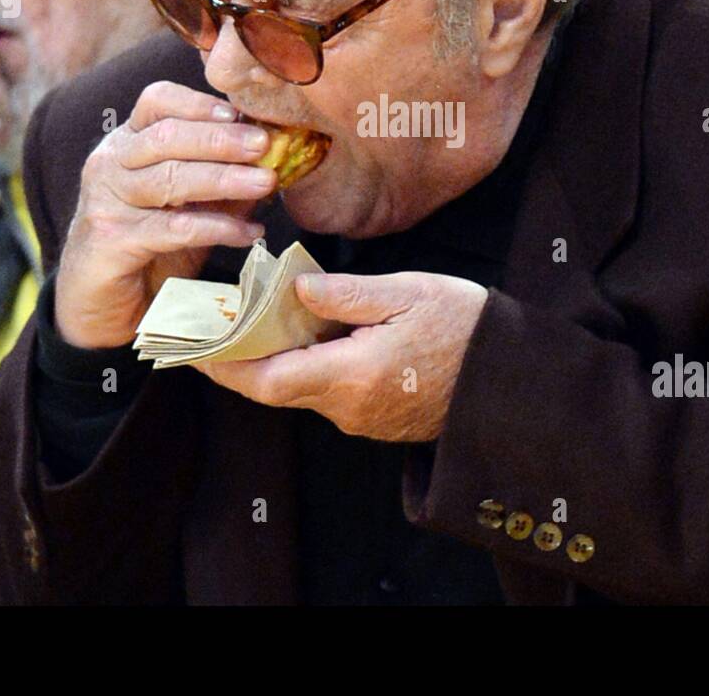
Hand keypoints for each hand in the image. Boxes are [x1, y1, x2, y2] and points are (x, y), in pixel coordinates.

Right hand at [54, 81, 278, 348]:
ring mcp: (107, 201)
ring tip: (265, 183)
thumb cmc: (149, 244)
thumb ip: (221, 178)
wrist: (100, 302)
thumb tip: (275, 158)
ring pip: (170, 179)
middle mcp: (110, 164)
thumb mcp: (189, 204)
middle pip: (165, 137)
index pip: (156, 101)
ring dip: (224, 179)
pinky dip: (217, 228)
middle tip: (263, 145)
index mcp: (127, 142)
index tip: (239, 113)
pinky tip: (249, 233)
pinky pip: (173, 228)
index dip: (198, 103)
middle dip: (220, 140)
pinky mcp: (112, 240)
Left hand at [198, 271, 488, 441]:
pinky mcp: (378, 418)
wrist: (513, 379)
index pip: (268, 381)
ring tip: (266, 318)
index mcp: (351, 375)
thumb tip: (296, 289)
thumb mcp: (409, 293)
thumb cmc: (466, 328)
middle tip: (222, 324)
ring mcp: (363, 418)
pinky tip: (316, 333)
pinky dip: (313, 365)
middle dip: (246, 359)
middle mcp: (349, 406)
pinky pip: (331, 392)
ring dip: (282, 359)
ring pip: (306, 388)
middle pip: (280, 387)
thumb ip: (347, 294)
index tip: (195, 349)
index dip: (226, 368)